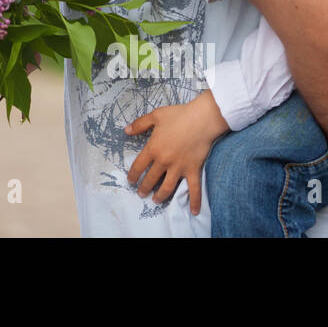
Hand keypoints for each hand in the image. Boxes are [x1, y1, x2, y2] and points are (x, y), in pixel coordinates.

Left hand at [124, 91, 229, 214]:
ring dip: (160, 196)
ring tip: (156, 201)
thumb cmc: (178, 115)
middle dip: (144, 188)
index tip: (130, 181)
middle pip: (151, 179)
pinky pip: (194, 189)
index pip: (138, 166)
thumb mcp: (155, 116)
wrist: (201, 119)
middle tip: (141, 194)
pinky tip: (194, 211)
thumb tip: (126, 131)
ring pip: (167, 187)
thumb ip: (139, 124)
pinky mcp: (193, 170)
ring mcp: (179, 168)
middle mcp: (164, 161)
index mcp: (153, 149)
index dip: (133, 175)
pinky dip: (195, 202)